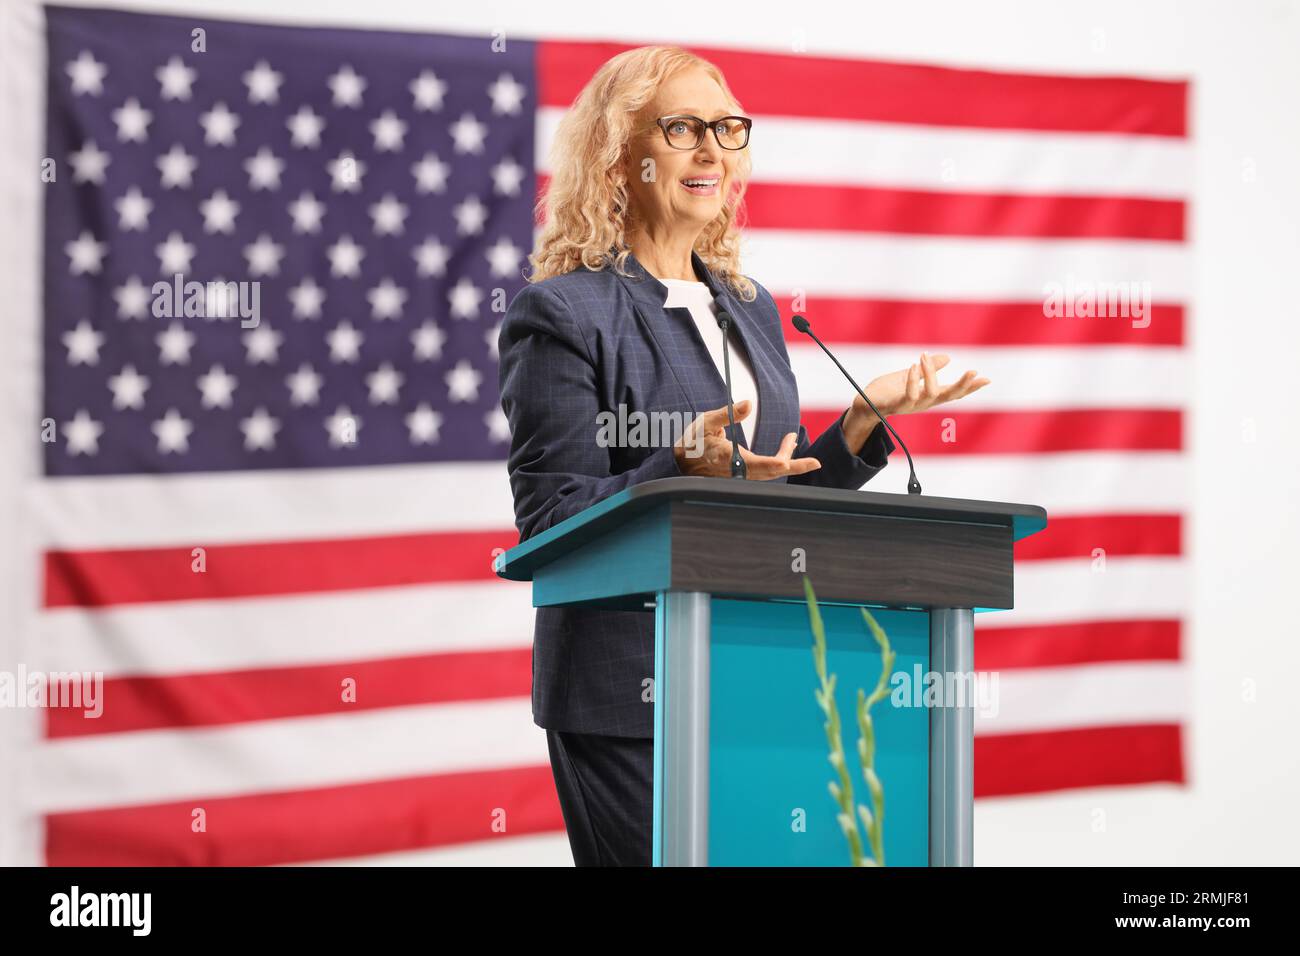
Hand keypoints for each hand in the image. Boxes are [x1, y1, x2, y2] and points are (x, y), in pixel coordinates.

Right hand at [674, 399, 821, 479]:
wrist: (680, 463)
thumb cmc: (692, 442)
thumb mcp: (706, 422)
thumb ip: (728, 414)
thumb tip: (748, 404)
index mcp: (730, 459)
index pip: (760, 464)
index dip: (778, 462)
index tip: (790, 461)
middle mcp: (738, 471)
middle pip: (771, 472)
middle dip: (794, 465)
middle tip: (815, 463)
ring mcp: (741, 475)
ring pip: (769, 471)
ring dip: (786, 459)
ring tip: (792, 439)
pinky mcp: (742, 475)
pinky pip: (764, 471)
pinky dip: (777, 461)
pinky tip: (784, 450)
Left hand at [855, 352, 989, 420]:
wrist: (864, 404)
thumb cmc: (888, 391)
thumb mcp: (910, 375)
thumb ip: (928, 368)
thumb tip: (948, 357)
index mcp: (929, 396)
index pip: (954, 392)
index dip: (970, 387)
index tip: (987, 379)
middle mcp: (924, 403)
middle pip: (949, 397)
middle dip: (963, 386)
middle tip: (973, 371)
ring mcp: (911, 406)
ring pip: (930, 394)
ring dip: (930, 374)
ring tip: (924, 357)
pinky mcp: (896, 405)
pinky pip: (909, 396)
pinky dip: (913, 380)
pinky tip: (914, 366)